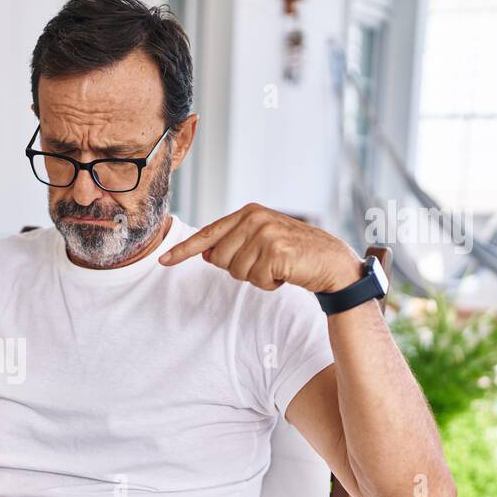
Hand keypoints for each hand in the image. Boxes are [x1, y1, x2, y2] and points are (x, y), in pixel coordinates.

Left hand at [159, 202, 362, 292]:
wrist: (332, 262)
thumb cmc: (295, 254)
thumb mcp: (262, 244)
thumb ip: (234, 245)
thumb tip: (208, 254)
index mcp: (248, 213)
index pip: (209, 234)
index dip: (184, 250)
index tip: (163, 260)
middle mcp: (254, 218)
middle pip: (220, 259)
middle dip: (240, 269)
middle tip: (266, 263)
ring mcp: (265, 233)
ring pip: (237, 272)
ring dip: (257, 277)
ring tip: (278, 267)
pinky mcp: (276, 251)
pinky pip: (256, 280)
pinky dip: (270, 284)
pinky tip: (286, 273)